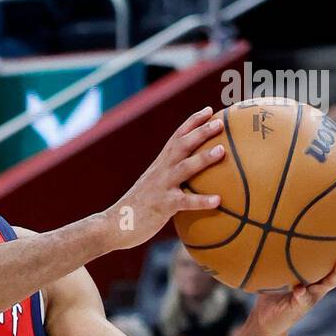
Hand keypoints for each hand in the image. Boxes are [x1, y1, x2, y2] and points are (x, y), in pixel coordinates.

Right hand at [105, 106, 224, 249]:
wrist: (113, 225)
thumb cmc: (138, 209)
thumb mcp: (153, 187)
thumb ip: (171, 180)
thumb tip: (192, 181)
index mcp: (160, 165)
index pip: (176, 137)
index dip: (192, 122)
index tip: (209, 110)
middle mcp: (161, 171)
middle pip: (181, 146)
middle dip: (200, 132)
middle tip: (220, 123)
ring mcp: (161, 187)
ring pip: (184, 168)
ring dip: (203, 158)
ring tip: (222, 150)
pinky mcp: (163, 205)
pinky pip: (185, 202)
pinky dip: (201, 200)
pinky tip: (218, 200)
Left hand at [248, 222, 335, 335]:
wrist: (268, 319)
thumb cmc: (275, 290)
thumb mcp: (278, 267)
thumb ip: (281, 251)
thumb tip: (276, 222)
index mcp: (319, 270)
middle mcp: (321, 281)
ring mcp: (314, 294)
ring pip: (331, 281)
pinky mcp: (301, 306)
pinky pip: (303, 298)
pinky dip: (302, 293)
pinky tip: (300, 289)